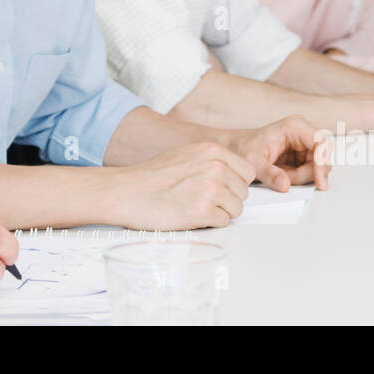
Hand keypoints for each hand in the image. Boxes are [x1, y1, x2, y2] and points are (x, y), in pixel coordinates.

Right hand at [112, 142, 255, 229]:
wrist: (127, 192)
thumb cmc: (152, 176)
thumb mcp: (186, 155)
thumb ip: (212, 161)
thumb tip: (234, 175)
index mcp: (212, 150)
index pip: (247, 172)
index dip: (235, 183)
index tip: (222, 188)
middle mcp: (215, 167)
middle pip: (243, 193)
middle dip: (228, 200)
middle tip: (204, 200)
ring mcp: (210, 189)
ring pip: (236, 209)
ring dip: (220, 212)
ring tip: (196, 207)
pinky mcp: (203, 211)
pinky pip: (224, 222)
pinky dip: (210, 223)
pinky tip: (191, 215)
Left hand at [232, 115, 330, 190]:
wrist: (237, 148)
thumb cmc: (244, 148)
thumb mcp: (252, 162)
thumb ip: (269, 174)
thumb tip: (285, 185)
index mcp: (295, 126)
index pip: (321, 142)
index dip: (323, 163)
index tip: (320, 182)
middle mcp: (304, 133)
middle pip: (323, 158)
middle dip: (307, 174)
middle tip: (286, 179)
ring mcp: (306, 145)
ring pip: (318, 168)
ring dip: (301, 177)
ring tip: (279, 174)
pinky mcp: (305, 156)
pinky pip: (311, 173)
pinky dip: (299, 179)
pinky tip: (284, 175)